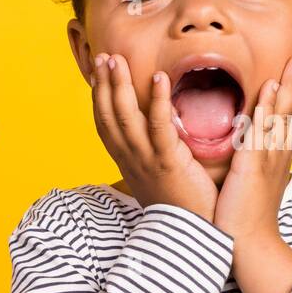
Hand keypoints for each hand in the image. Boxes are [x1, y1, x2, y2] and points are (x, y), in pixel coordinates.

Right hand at [90, 51, 217, 221]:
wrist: (193, 236)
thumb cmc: (182, 207)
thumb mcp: (160, 179)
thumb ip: (155, 156)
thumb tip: (158, 136)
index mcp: (128, 163)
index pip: (105, 125)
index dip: (98, 97)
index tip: (98, 72)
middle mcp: (131, 160)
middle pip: (108, 116)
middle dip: (103, 85)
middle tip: (102, 56)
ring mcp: (147, 162)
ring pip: (126, 118)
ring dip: (120, 86)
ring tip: (117, 60)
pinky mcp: (169, 163)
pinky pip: (159, 127)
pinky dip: (157, 101)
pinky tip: (159, 78)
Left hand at [214, 52, 291, 242]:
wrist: (249, 246)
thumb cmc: (249, 218)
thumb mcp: (260, 186)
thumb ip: (262, 165)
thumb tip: (264, 157)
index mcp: (281, 159)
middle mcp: (280, 155)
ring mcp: (269, 159)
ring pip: (285, 116)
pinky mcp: (253, 166)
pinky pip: (262, 131)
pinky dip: (268, 108)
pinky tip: (271, 88)